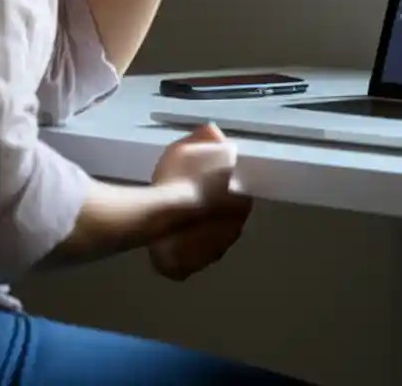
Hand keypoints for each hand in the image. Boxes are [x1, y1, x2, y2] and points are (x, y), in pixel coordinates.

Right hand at [148, 123, 252, 280]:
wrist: (159, 213)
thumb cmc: (181, 177)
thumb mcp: (191, 146)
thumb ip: (207, 138)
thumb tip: (213, 132)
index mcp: (242, 202)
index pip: (235, 197)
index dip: (217, 191)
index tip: (198, 185)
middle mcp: (233, 231)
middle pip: (220, 221)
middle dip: (207, 214)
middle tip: (184, 201)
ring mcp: (211, 254)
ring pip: (203, 243)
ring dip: (192, 234)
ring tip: (172, 221)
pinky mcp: (186, 269)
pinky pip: (183, 262)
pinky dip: (175, 254)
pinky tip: (164, 241)